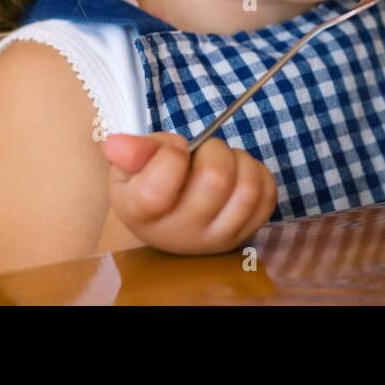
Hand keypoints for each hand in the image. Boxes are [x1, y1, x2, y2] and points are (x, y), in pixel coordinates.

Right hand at [102, 131, 277, 254]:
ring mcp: (217, 239)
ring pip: (249, 188)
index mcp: (143, 215)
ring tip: (222, 162)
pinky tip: (237, 175)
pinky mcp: (247, 234)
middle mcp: (181, 235)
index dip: (172, 155)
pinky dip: (258, 173)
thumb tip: (115, 144)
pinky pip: (268, 194)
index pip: (159, 187)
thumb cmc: (150, 183)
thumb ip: (131, 151)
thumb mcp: (132, 165)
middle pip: (216, 180)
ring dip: (240, 161)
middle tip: (202, 153)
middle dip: (214, 150)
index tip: (173, 151)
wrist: (171, 219)